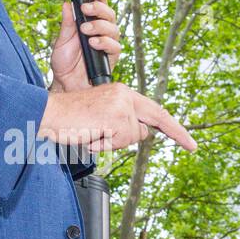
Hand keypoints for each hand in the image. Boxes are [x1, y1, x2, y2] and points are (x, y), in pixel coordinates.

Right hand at [38, 81, 195, 153]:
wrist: (49, 113)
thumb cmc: (70, 119)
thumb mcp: (102, 121)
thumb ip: (123, 124)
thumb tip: (144, 132)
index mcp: (122, 93)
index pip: (156, 112)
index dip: (175, 130)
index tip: (191, 145)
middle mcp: (125, 95)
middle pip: (143, 129)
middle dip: (125, 139)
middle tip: (105, 135)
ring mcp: (121, 105)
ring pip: (130, 137)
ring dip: (110, 142)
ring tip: (90, 132)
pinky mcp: (115, 116)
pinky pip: (118, 141)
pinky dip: (103, 144)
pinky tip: (90, 133)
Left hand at [50, 0, 121, 92]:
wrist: (65, 84)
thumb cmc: (64, 63)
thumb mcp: (62, 41)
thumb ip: (67, 24)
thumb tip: (67, 4)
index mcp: (90, 25)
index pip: (99, 7)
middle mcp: (101, 33)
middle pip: (109, 15)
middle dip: (99, 9)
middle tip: (85, 8)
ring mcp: (107, 45)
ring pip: (113, 29)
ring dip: (100, 25)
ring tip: (85, 29)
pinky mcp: (111, 58)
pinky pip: (115, 47)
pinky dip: (105, 43)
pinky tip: (94, 43)